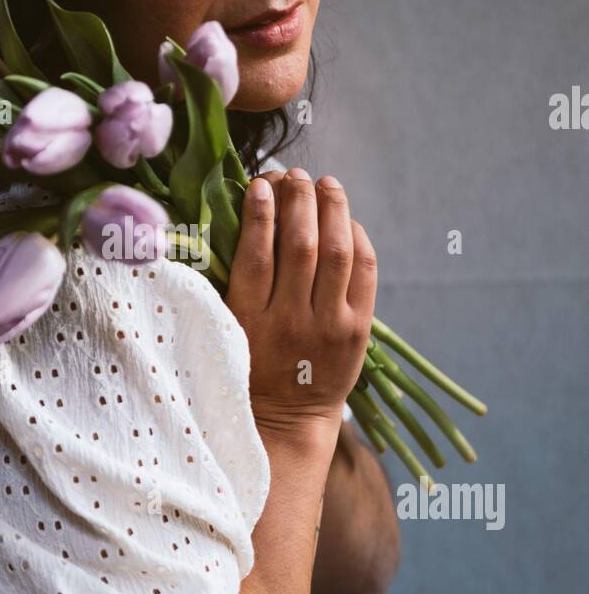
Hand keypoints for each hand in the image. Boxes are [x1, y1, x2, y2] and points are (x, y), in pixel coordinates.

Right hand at [226, 168, 377, 433]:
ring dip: (332, 209)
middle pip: (301, 244)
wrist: (288, 419)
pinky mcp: (358, 331)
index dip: (260, 212)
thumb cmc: (249, 367)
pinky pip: (364, 271)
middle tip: (294, 174)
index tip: (260, 183)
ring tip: (325, 184)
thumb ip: (234, 282)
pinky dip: (357, 238)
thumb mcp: (229, 330)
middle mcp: (291, 321)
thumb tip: (244, 216)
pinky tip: (347, 220)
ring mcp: (329, 325)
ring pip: (336, 251)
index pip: (257, 254)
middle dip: (298, 199)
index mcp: (250, 321)